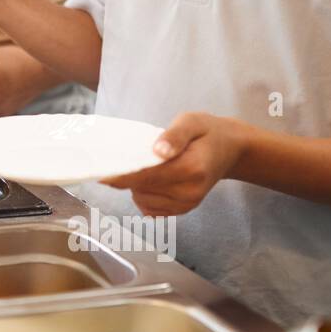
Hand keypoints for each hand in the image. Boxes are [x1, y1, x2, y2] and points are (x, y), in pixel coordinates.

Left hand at [101, 112, 247, 215]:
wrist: (231, 150)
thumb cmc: (208, 132)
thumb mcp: (192, 121)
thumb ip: (175, 135)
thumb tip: (158, 151)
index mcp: (192, 168)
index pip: (148, 176)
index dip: (121, 175)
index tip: (100, 173)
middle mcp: (190, 191)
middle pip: (141, 190)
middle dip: (129, 176)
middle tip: (130, 157)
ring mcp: (187, 204)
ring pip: (143, 200)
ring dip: (136, 186)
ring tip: (147, 166)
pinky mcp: (183, 210)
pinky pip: (150, 209)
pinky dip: (144, 195)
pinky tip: (151, 180)